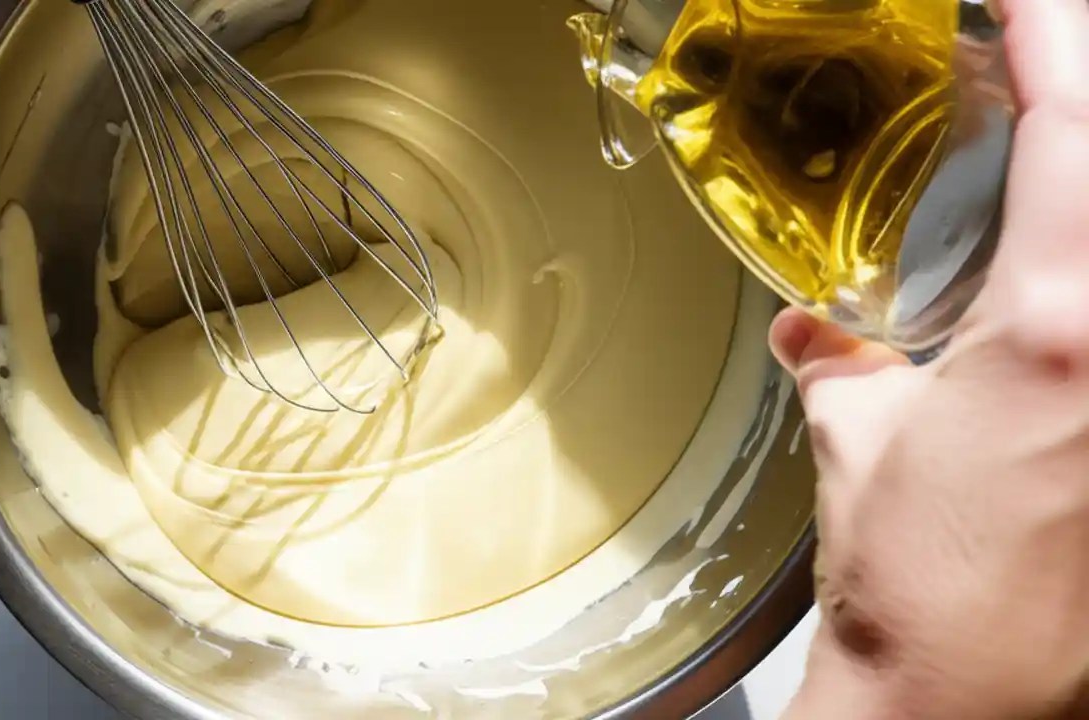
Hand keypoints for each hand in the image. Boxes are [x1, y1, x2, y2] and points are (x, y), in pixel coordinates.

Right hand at [778, 0, 1088, 717]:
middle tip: (1039, 67)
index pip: (1073, 126)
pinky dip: (1074, 266)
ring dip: (1080, 184)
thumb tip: (818, 332)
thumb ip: (841, 363)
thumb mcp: (858, 445)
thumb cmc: (918, 584)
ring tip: (1036, 173)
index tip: (1026, 4)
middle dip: (1081, 97)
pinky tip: (1039, 286)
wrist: (969, 697)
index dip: (1051, 37)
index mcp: (1054, 326)